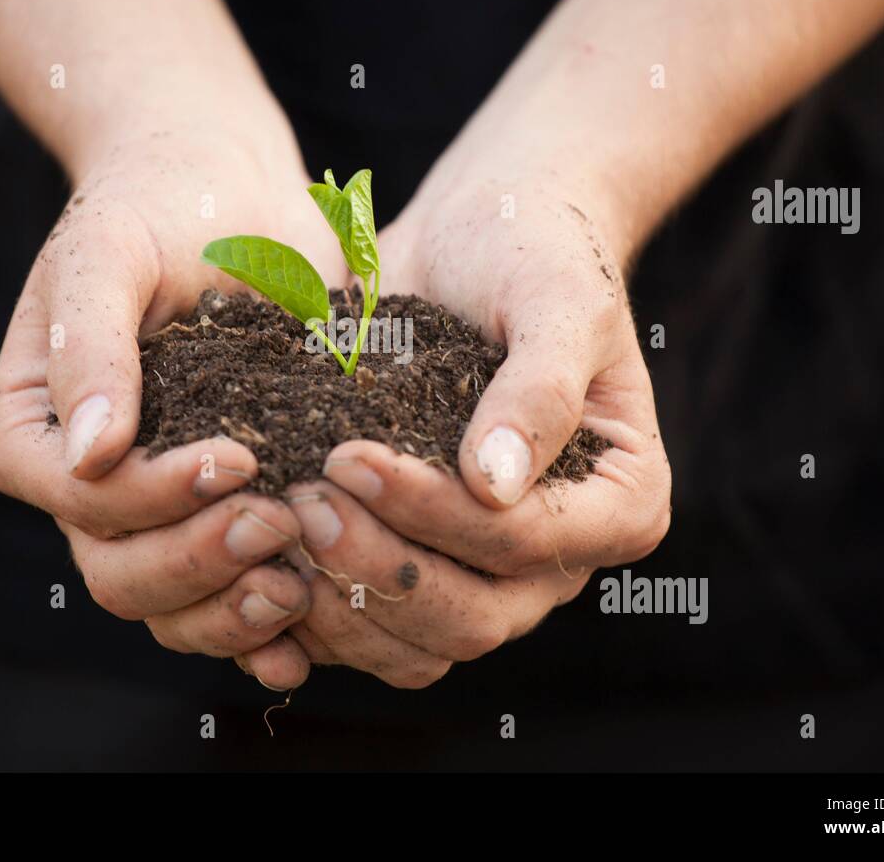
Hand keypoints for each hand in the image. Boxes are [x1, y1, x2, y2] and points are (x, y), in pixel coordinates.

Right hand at [0, 131, 346, 689]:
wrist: (231, 196)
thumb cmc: (156, 206)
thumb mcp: (109, 254)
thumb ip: (91, 345)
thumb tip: (88, 457)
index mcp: (35, 430)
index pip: (79, 498)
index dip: (152, 496)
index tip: (238, 457)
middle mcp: (85, 486)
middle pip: (120, 573)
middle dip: (200, 562)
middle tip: (281, 523)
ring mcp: (154, 510)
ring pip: (170, 606)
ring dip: (232, 610)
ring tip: (300, 586)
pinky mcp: (218, 514)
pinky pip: (226, 596)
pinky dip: (263, 623)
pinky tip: (312, 625)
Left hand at [282, 170, 671, 685]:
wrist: (479, 237)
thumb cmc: (534, 255)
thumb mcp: (557, 301)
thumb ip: (540, 388)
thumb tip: (495, 485)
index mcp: (620, 504)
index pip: (524, 543)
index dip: (434, 514)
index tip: (350, 455)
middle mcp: (557, 557)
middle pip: (472, 618)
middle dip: (380, 569)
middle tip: (303, 503)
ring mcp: (486, 571)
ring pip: (418, 646)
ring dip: (341, 601)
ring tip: (278, 520)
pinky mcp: (423, 562)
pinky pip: (373, 625)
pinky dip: (317, 608)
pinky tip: (264, 555)